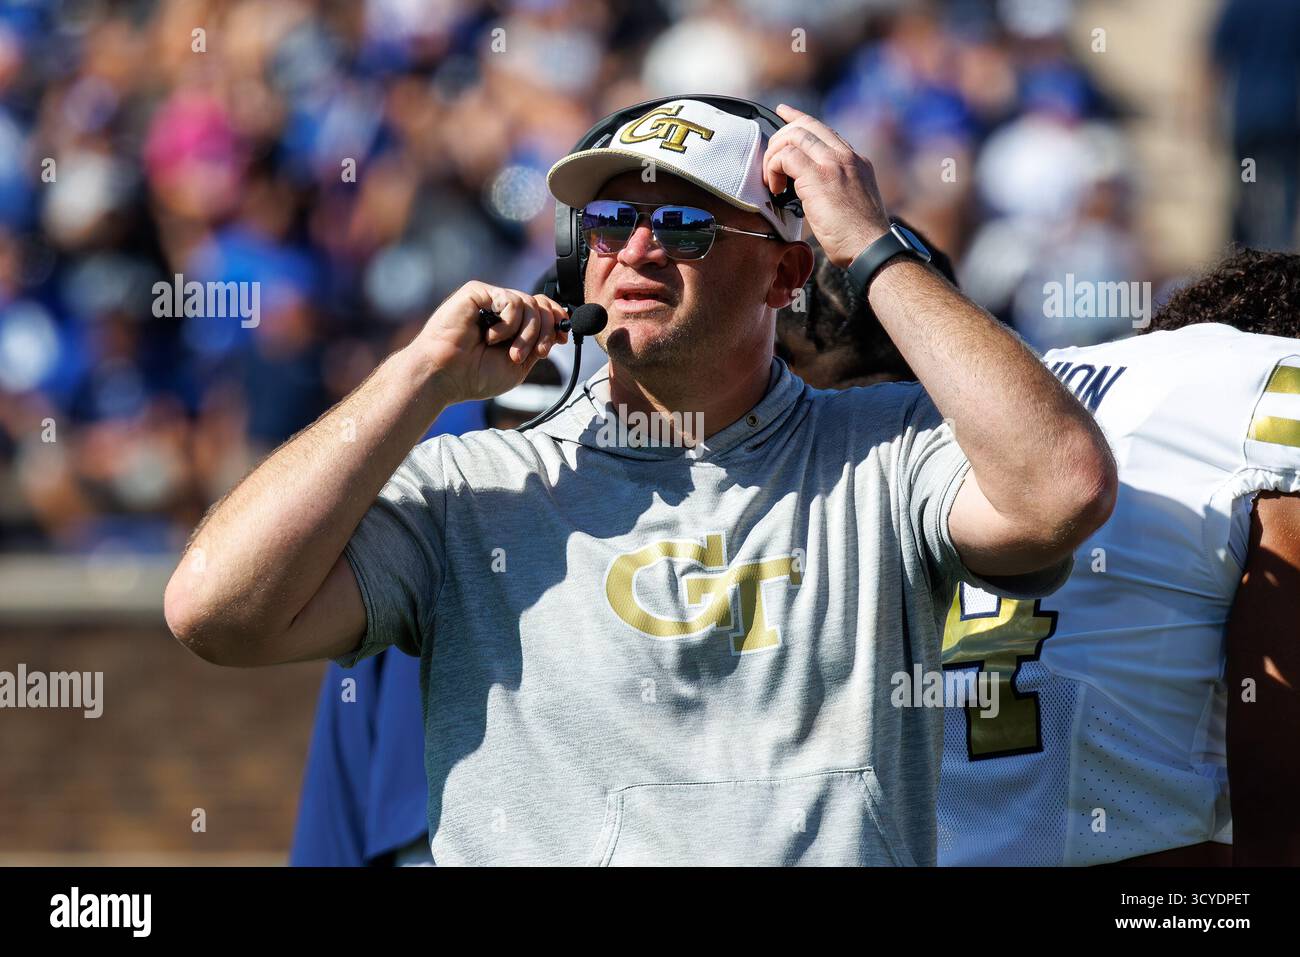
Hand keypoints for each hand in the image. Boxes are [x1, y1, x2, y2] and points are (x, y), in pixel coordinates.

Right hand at [412, 281, 569, 402]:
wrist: (444, 375)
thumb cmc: (474, 375)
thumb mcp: (519, 366)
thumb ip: (538, 344)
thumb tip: (559, 326)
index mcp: (510, 325)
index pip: (542, 309)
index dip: (556, 319)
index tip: (562, 337)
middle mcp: (500, 310)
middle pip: (540, 305)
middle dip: (543, 332)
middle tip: (535, 353)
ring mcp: (489, 300)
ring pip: (529, 303)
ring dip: (526, 333)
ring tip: (509, 352)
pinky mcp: (477, 292)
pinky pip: (510, 300)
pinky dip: (507, 323)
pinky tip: (489, 336)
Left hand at [763, 104, 890, 268]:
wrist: (871, 248)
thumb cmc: (859, 237)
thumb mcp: (850, 202)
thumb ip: (833, 187)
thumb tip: (806, 190)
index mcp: (855, 161)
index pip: (823, 129)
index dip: (798, 119)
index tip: (783, 112)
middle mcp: (847, 156)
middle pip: (805, 126)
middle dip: (779, 140)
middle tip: (769, 164)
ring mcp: (834, 163)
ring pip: (794, 137)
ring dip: (774, 156)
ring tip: (772, 181)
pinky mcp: (820, 176)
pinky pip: (786, 157)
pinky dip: (774, 169)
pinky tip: (776, 189)